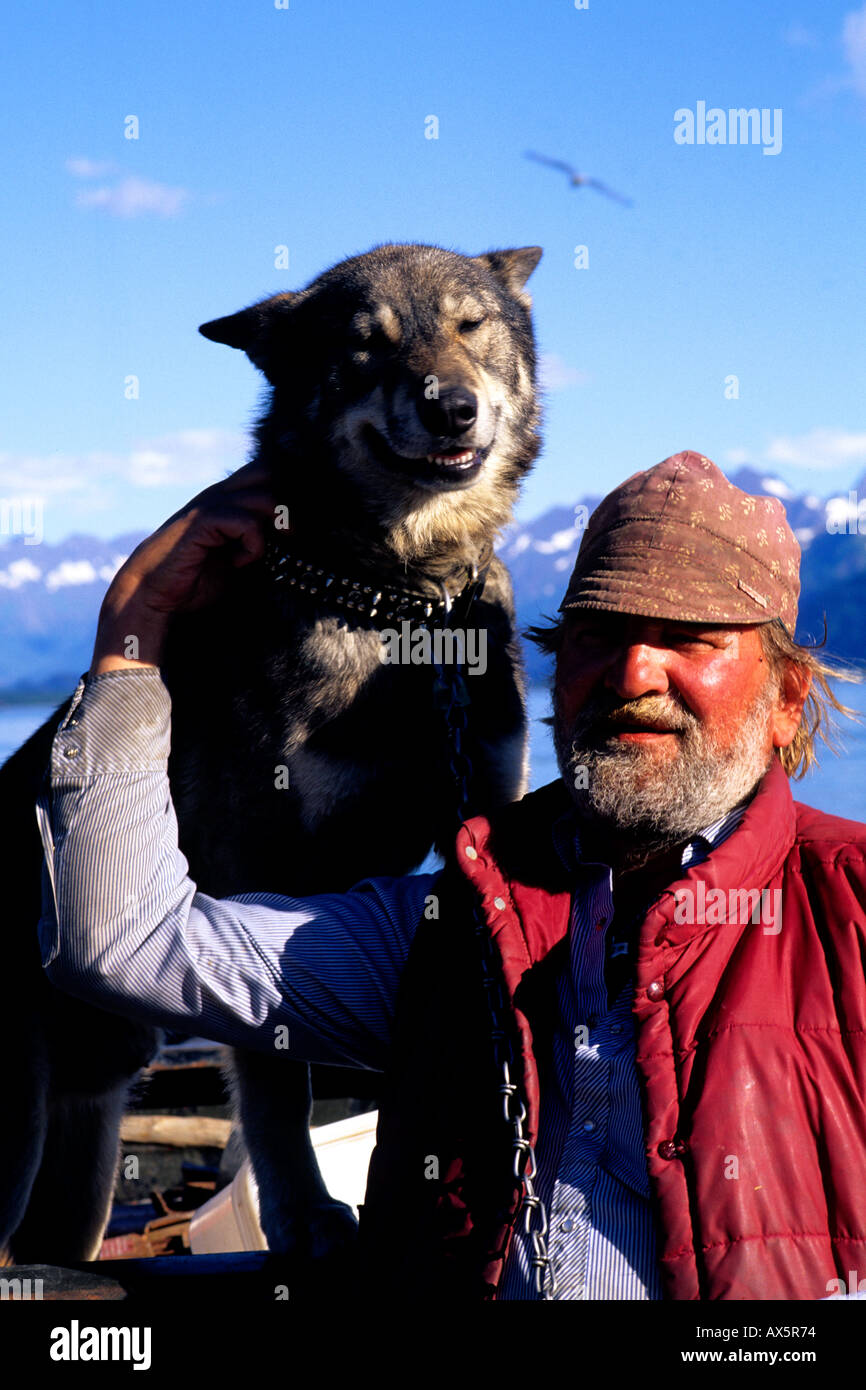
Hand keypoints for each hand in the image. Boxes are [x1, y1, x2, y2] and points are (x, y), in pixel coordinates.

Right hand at [90, 462, 277, 674]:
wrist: (151, 592)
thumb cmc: (194, 579)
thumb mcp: (237, 560)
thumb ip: (261, 546)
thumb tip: (296, 545)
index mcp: (228, 499)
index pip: (267, 473)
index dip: (287, 491)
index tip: (295, 526)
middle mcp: (220, 495)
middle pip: (270, 472)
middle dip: (287, 503)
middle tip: (288, 537)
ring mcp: (210, 505)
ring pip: (265, 498)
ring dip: (272, 529)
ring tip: (258, 555)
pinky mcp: (202, 521)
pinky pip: (246, 523)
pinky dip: (252, 546)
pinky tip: (238, 563)